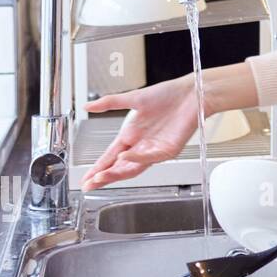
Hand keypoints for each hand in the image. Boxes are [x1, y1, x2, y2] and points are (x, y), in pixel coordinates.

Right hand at [80, 76, 201, 188]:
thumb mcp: (133, 98)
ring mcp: (155, 149)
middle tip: (88, 184)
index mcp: (131, 135)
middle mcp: (141, 145)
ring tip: (100, 177)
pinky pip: (151, 157)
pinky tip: (124, 157)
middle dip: (103, 176)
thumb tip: (86, 106)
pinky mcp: (169, 149)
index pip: (110, 157)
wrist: (192, 92)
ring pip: (133, 167)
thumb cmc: (167, 94)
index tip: (84, 178)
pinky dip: (137, 158)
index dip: (97, 168)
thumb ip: (109, 103)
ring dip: (116, 173)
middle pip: (119, 167)